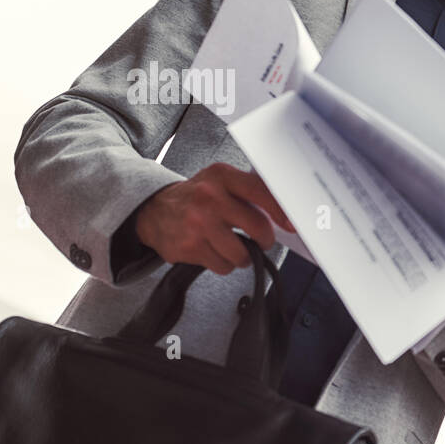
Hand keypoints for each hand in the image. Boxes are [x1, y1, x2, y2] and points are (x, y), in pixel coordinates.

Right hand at [134, 163, 294, 274]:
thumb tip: (285, 209)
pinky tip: (214, 250)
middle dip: (264, 240)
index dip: (281, 212)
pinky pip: (223, 266)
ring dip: (242, 256)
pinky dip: (223, 264)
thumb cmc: (197, 198)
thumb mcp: (221, 182)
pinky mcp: (188, 247)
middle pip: (258, 228)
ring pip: (241, 254)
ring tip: (233, 246)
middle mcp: (209, 198)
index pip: (261, 192)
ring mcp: (197, 223)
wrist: (153, 210)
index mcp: (222, 177)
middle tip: (260, 240)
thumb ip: (250, 190)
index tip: (291, 225)